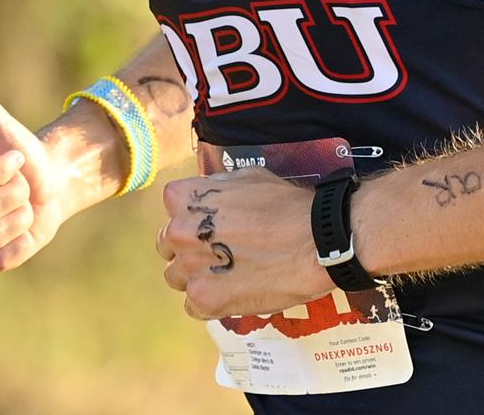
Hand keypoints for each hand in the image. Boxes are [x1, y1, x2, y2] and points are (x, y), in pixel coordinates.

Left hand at [154, 168, 333, 318]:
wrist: (315, 242)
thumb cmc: (285, 205)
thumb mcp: (246, 178)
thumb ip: (216, 189)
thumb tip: (209, 195)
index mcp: (184, 198)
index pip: (172, 210)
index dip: (192, 218)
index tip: (211, 225)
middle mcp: (179, 232)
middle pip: (168, 246)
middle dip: (189, 248)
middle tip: (218, 253)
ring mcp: (190, 268)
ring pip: (177, 277)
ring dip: (197, 277)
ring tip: (227, 276)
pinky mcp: (205, 300)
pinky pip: (194, 305)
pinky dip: (211, 302)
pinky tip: (234, 293)